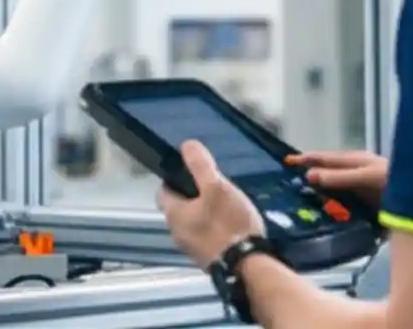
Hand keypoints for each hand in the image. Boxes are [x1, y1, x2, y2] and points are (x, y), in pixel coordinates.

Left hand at [158, 140, 265, 268]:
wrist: (249, 268)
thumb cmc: (229, 225)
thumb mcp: (217, 187)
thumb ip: (201, 165)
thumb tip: (187, 145)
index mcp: (173, 214)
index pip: (163, 191)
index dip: (175, 179)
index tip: (192, 173)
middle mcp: (177, 234)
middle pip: (179, 208)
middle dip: (193, 197)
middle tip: (214, 188)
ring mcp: (192, 250)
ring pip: (193, 224)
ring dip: (205, 214)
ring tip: (227, 205)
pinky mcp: (209, 260)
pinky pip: (207, 238)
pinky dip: (215, 230)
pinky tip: (233, 226)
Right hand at [286, 150, 387, 207]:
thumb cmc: (397, 182)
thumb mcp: (366, 178)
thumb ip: (339, 178)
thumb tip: (309, 176)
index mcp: (356, 160)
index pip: (324, 158)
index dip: (305, 159)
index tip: (285, 162)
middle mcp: (358, 171)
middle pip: (329, 171)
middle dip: (311, 175)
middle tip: (290, 184)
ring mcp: (364, 187)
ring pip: (336, 187)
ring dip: (322, 193)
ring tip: (304, 202)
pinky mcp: (370, 203)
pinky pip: (346, 202)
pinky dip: (335, 205)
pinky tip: (328, 215)